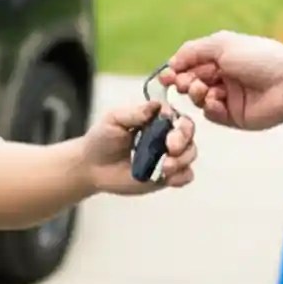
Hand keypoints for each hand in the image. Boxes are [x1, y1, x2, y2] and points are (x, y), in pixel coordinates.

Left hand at [82, 100, 196, 194]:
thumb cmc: (102, 138)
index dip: (178, 121)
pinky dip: (182, 176)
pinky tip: (169, 178)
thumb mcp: (114, 120)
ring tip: (165, 167)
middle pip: (188, 133)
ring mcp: (168, 156)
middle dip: (183, 140)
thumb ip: (135, 113)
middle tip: (170, 148)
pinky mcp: (166, 176)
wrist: (92, 167)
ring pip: (190, 153)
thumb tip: (157, 105)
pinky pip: (185, 176)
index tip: (169, 127)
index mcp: (155, 118)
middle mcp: (166, 135)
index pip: (176, 114)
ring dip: (182, 159)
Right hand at [159, 31, 282, 130]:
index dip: (178, 69)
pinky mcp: (235, 117)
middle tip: (181, 83)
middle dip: (184, 81)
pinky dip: (210, 107)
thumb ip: (193, 50)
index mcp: (224, 56)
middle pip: (193, 81)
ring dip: (196, 93)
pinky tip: (218, 101)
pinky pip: (213, 114)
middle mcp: (226, 76)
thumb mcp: (223, 44)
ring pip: (200, 99)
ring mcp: (231, 98)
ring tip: (203, 89)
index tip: (166, 74)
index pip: (193, 63)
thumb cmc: (260, 58)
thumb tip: (172, 62)